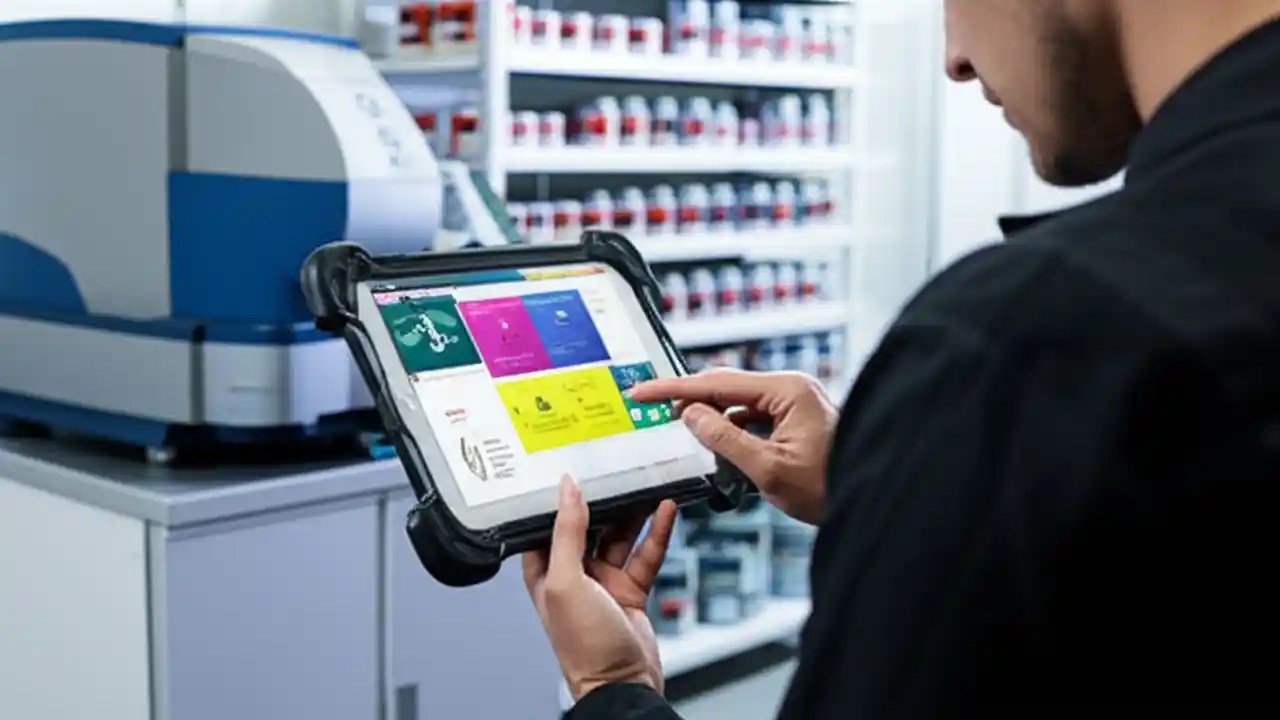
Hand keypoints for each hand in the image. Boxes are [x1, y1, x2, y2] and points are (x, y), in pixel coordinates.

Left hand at [523, 476, 677, 700]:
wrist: (622, 684)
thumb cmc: (583, 646)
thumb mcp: (566, 582)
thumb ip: (566, 533)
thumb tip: (566, 491)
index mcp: (545, 571)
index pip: (548, 524)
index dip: (558, 498)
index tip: (573, 468)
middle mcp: (573, 574)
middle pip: (588, 526)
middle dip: (603, 500)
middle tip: (618, 471)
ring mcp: (603, 581)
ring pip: (620, 536)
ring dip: (634, 513)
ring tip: (647, 484)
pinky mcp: (630, 589)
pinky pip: (644, 554)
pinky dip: (656, 533)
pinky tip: (666, 512)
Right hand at [629, 368, 837, 523]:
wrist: (875, 496)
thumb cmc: (833, 485)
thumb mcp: (769, 469)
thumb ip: (724, 440)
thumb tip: (691, 415)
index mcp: (787, 391)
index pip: (717, 383)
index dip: (674, 389)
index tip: (642, 391)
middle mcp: (792, 388)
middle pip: (726, 387)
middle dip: (688, 399)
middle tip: (651, 408)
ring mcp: (796, 402)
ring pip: (739, 403)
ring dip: (710, 417)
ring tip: (679, 430)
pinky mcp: (798, 419)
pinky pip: (754, 417)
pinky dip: (731, 429)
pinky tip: (715, 445)